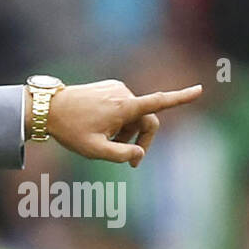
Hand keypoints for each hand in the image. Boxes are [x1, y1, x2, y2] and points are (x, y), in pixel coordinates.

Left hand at [39, 79, 202, 167]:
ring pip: (134, 114)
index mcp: (123, 107)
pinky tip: (100, 127)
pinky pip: (123, 106)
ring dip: (127, 131)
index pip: (157, 102)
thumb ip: (119, 154)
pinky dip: (119, 120)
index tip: (199, 90)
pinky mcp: (110, 86)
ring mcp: (117, 88)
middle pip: (146, 119)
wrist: (49, 108)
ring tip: (106, 141)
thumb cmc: (70, 130)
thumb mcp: (93, 150)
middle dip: (142, 139)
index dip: (180, 98)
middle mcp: (124, 93)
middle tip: (131, 162)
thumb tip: (139, 153)